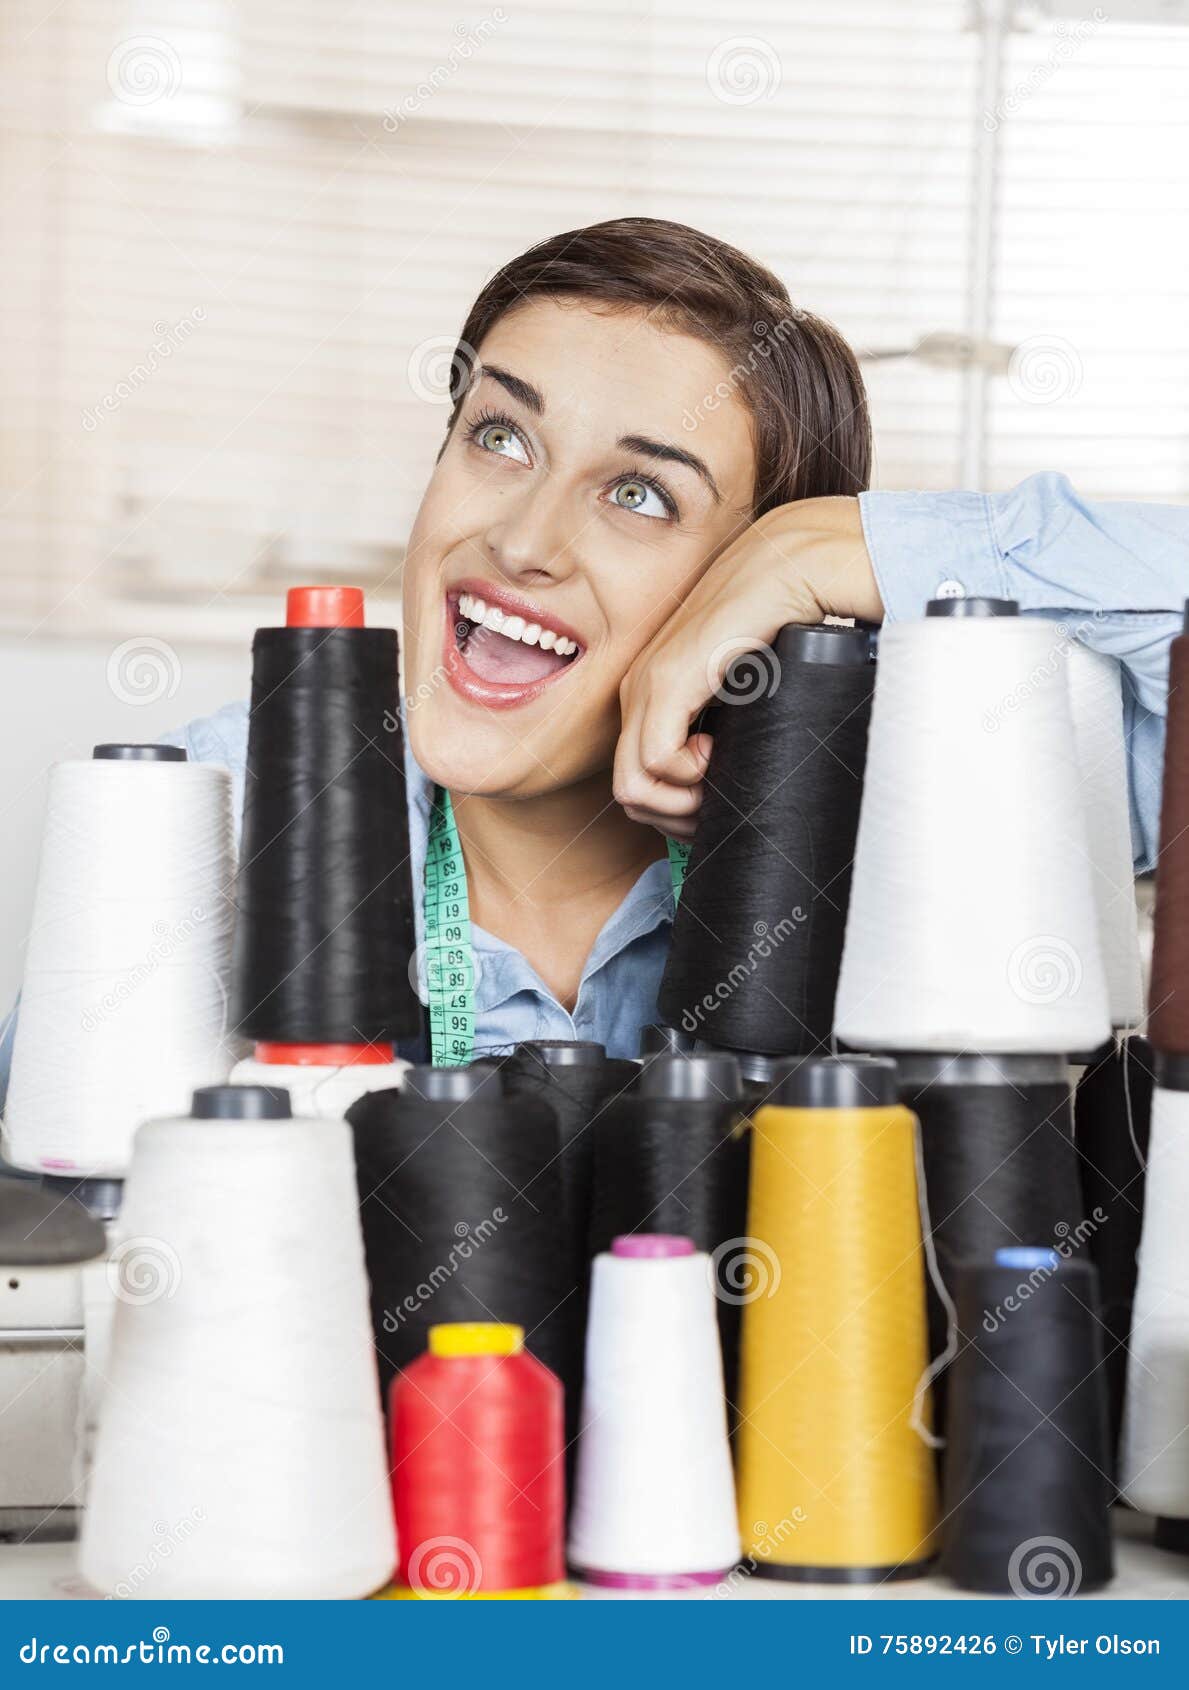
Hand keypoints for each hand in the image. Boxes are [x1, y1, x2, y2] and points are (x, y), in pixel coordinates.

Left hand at [613, 496, 881, 838]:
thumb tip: (734, 785)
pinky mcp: (666, 681)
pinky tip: (721, 749)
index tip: (719, 801)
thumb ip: (728, 731)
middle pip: (630, 795)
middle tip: (721, 802)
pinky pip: (655, 762)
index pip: (637, 784)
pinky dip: (689, 775)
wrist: (793, 566)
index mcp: (655, 696)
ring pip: (632, 790)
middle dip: (677, 818)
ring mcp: (647, 686)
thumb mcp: (748, 697)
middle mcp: (639, 692)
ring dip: (682, 803)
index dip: (677, 812)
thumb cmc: (783, 627)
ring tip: (723, 776)